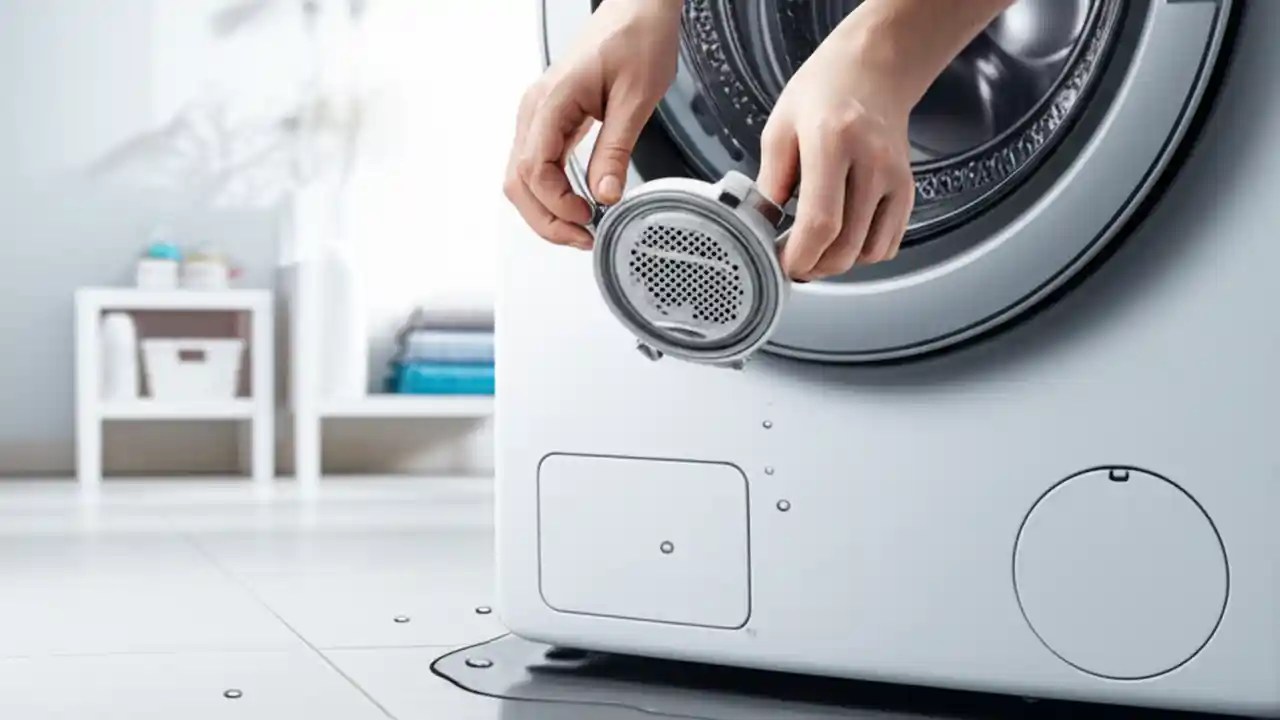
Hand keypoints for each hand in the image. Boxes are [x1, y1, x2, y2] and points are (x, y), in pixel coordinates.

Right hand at [504, 0, 681, 249]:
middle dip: (546, 218)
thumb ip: (616, 150)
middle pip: (518, 180)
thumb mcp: (636, 98)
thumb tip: (604, 195)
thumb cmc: (637, 38)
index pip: (534, 169)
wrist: (639, 7)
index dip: (557, 204)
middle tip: (581, 238)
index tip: (587, 219)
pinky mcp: (551, 118)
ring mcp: (539, 114)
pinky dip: (551, 191)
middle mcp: (536, 108)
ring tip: (579, 228)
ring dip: (546, 209)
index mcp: (551, 100)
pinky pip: (537, 163)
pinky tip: (575, 204)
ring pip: (522, 176)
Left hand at [757, 26, 915, 279]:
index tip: (781, 264)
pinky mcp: (908, 189)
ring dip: (838, 263)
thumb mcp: (780, 129)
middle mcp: (871, 162)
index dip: (800, 256)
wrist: (872, 70)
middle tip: (792, 260)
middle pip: (846, 246)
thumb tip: (759, 230)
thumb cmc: (823, 93)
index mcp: (832, 142)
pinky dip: (863, 253)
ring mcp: (895, 178)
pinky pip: (888, 244)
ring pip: (869, 252)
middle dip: (814, 267)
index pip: (821, 221)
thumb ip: (770, 183)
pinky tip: (842, 238)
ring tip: (815, 248)